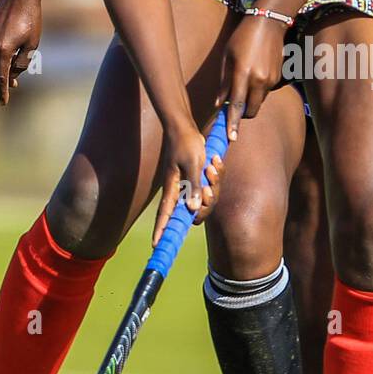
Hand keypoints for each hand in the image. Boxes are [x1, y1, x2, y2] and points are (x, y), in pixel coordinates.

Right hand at [0, 0, 41, 105]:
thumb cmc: (31, 20)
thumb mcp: (32, 45)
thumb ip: (21, 63)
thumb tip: (11, 77)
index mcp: (3, 50)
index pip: (1, 77)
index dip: (2, 91)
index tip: (3, 102)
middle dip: (2, 79)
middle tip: (15, 84)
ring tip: (11, 65)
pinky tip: (6, 49)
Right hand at [152, 119, 221, 245]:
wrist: (185, 127)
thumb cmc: (186, 143)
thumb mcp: (192, 163)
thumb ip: (193, 186)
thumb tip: (193, 209)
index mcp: (174, 189)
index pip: (165, 215)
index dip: (161, 230)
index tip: (156, 246)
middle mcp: (180, 190)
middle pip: (193, 211)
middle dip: (207, 204)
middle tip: (209, 187)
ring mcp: (188, 185)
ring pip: (205, 199)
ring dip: (214, 184)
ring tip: (212, 166)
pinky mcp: (196, 178)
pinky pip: (210, 186)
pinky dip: (216, 176)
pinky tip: (215, 161)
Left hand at [218, 14, 286, 141]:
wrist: (268, 23)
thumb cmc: (242, 38)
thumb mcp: (227, 57)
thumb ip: (224, 83)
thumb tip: (219, 104)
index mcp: (243, 73)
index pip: (238, 105)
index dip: (233, 123)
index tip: (231, 137)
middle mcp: (259, 80)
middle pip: (251, 111)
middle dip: (242, 115)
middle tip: (233, 109)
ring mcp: (271, 80)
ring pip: (258, 102)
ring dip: (250, 101)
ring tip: (244, 81)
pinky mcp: (278, 78)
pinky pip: (265, 92)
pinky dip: (258, 90)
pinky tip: (255, 72)